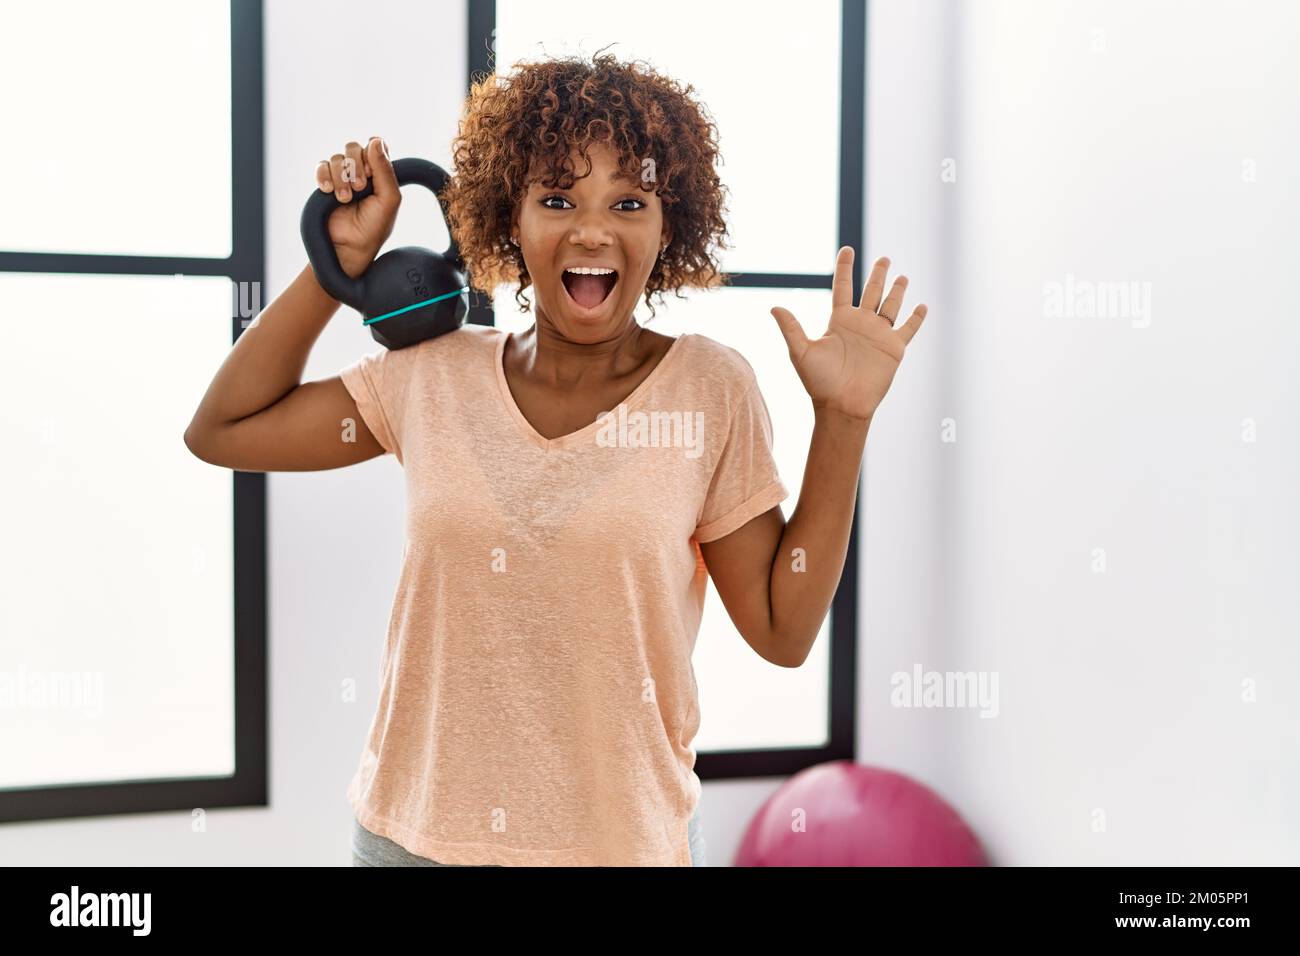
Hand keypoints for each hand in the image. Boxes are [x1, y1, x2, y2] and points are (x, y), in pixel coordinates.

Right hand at [315, 137, 399, 278]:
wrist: (348, 247)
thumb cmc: (374, 227)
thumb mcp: (389, 200)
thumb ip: (385, 170)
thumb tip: (376, 140)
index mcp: (380, 174)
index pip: (375, 146)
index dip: (372, 154)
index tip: (373, 174)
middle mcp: (361, 172)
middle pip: (354, 147)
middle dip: (357, 166)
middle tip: (361, 188)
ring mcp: (342, 177)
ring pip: (337, 157)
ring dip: (341, 177)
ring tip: (345, 199)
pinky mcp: (324, 184)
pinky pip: (321, 166)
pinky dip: (324, 175)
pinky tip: (328, 191)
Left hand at [771, 248, 927, 421]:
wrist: (841, 405)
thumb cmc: (819, 382)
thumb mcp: (802, 352)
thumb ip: (791, 328)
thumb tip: (773, 307)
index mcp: (839, 321)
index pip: (843, 287)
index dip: (844, 267)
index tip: (847, 248)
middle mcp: (860, 324)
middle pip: (871, 292)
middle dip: (878, 275)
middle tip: (884, 259)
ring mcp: (878, 335)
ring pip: (891, 306)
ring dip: (897, 291)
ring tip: (902, 277)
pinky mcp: (894, 348)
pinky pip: (908, 329)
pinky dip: (916, 318)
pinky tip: (922, 306)